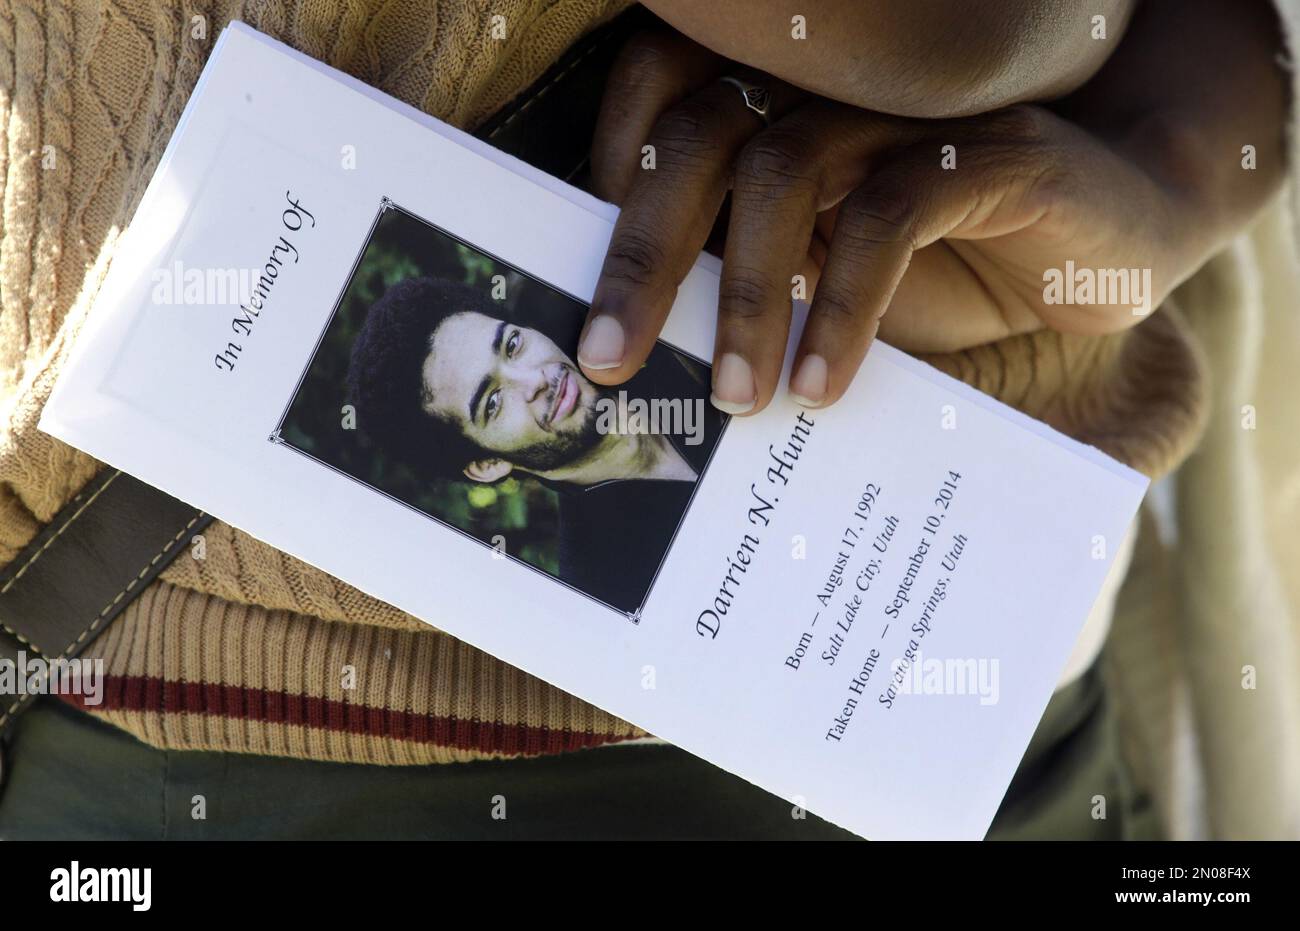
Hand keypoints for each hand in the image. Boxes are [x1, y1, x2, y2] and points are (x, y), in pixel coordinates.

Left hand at [577, 25, 1275, 414]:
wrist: (1110, 242)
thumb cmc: (952, 263)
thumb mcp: (829, 274)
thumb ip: (752, 282)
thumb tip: (643, 353)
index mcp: (784, 103)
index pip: (659, 97)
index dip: (611, 180)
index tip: (594, 293)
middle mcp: (836, 89)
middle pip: (699, 137)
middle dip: (640, 255)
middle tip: (608, 362)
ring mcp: (911, 112)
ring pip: (782, 173)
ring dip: (746, 298)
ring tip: (735, 401)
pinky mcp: (990, 153)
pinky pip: (888, 216)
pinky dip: (843, 305)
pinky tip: (824, 385)